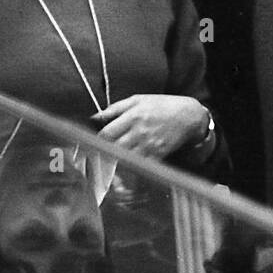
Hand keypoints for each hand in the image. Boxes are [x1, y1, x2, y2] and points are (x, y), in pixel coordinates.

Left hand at [93, 94, 208, 159]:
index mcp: (132, 116)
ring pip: (124, 160)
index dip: (92, 142)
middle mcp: (139, 132)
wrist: (188, 116)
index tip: (84, 147)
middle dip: (99, 155)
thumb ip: (114, 109)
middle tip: (87, 162)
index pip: (106, 134)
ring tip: (100, 169)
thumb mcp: (137, 100)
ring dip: (111, 165)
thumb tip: (94, 117)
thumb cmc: (160, 105)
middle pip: (112, 149)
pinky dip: (129, 170)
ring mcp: (149, 145)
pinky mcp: (157, 156)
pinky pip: (139, 166)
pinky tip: (121, 173)